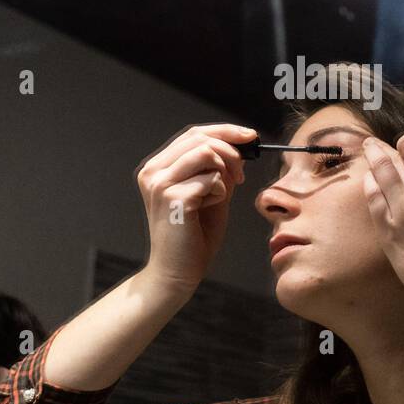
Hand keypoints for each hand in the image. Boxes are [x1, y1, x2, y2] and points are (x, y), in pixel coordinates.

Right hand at [137, 122, 257, 297]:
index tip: (250, 136)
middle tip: (241, 175)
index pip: (194, 133)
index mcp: (158, 167)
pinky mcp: (172, 197)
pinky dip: (220, 190)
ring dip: (226, 170)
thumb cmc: (193, 236)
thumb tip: (240, 146)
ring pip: (206, 152)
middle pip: (200, 137)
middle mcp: (153, 171)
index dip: (225, 130)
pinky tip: (210, 207)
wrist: (177, 272)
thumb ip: (220, 170)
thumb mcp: (210, 194)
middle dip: (231, 150)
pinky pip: (210, 178)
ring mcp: (160, 183)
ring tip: (226, 192)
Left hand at [361, 133, 403, 313]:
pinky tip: (368, 183)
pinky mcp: (387, 231)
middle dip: (380, 148)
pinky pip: (372, 200)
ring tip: (367, 154)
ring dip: (371, 161)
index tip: (403, 144)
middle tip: (371, 143)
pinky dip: (369, 186)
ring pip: (379, 174)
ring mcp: (402, 211)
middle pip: (393, 158)